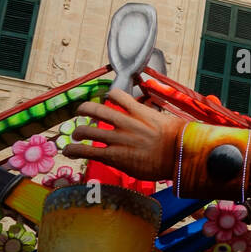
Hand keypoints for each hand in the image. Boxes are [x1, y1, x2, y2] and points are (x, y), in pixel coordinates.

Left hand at [66, 88, 185, 182]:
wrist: (180, 155)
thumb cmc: (181, 141)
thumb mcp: (171, 122)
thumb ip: (159, 121)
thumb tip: (164, 123)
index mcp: (140, 112)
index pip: (117, 95)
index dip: (110, 96)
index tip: (108, 100)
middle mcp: (126, 123)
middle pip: (96, 109)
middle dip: (84, 109)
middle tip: (81, 111)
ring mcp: (118, 139)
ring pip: (87, 130)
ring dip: (78, 132)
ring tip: (76, 135)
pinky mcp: (114, 156)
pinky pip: (88, 151)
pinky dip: (74, 150)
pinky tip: (69, 151)